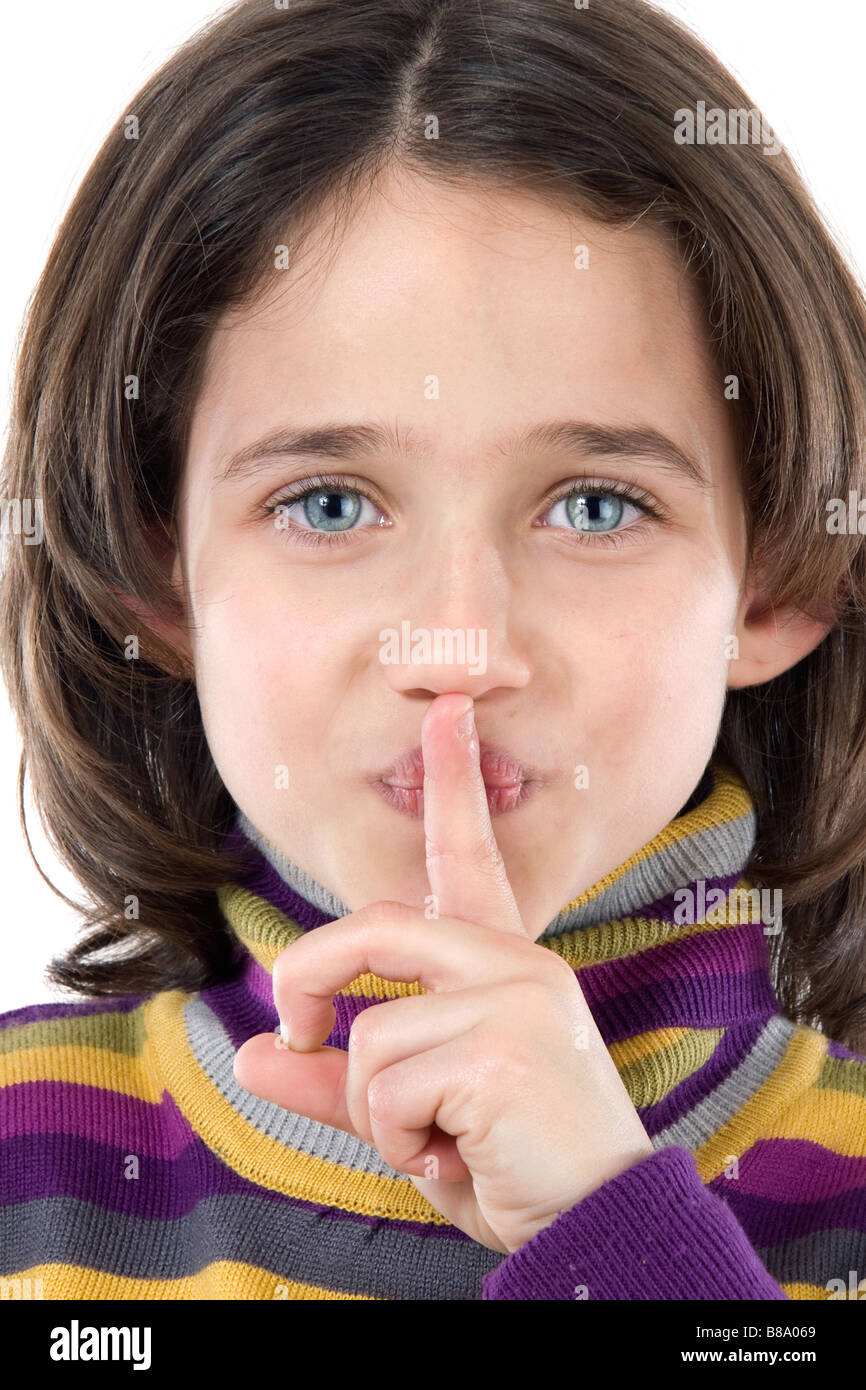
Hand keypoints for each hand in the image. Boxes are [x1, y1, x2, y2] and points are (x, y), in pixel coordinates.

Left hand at [233, 692, 653, 1254]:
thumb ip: (335, 1081)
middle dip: (313, 978)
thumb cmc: (508, 1163)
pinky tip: (458, 1154)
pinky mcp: (502, 1043)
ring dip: (377, 1111)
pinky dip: (396, 1138)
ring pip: (370, 1034)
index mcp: (503, 964)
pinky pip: (384, 1082)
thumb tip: (252, 1054)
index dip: (451, 781)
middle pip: (373, 926)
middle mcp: (515, 962)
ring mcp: (514, 996)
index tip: (447, 708)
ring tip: (438, 1141)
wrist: (595, 1228)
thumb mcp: (411, 1115)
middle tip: (299, 1033)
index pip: (468, 857)